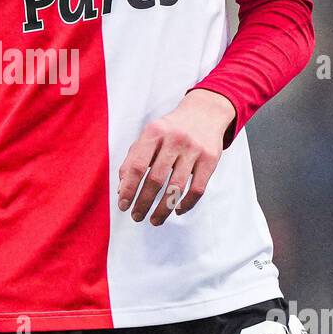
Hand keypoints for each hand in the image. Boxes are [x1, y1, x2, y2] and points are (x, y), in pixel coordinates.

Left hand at [116, 88, 235, 225]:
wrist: (204, 113)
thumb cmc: (169, 131)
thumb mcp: (149, 136)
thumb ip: (132, 159)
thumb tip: (122, 190)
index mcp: (154, 132)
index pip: (137, 166)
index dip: (128, 189)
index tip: (123, 205)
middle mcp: (174, 139)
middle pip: (155, 179)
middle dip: (143, 202)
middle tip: (136, 216)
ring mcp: (194, 149)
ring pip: (176, 188)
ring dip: (163, 209)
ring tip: (154, 220)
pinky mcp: (211, 159)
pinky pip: (197, 189)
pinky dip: (186, 204)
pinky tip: (176, 210)